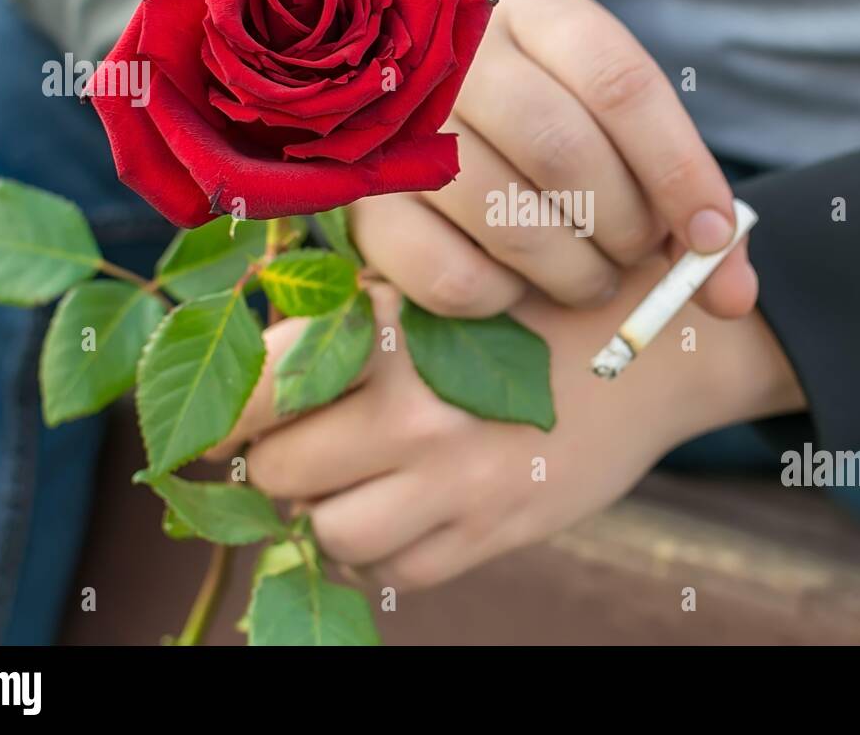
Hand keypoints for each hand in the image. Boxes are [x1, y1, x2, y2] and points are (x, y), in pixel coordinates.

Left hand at [208, 258, 802, 589]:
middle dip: (278, 462)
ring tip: (353, 479)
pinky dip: (381, 552)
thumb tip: (251, 375)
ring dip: (326, 512)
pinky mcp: (495, 531)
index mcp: (392, 332)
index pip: (256, 393)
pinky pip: (397, 573)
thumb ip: (349, 321)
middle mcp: (417, 412)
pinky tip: (403, 509)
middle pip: (280, 471)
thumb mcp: (440, 285)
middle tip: (304, 442)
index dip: (217, 418)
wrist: (654, 348)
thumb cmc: (533, 303)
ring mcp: (459, 482)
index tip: (205, 429)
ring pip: (329, 533)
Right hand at [347, 0, 756, 319]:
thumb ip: (684, 207)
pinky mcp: (364, 203)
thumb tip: (731, 293)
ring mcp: (396, 125)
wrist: (429, 132)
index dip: (679, 170)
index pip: (620, 83)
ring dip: (573, 272)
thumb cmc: (549, 140)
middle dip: (624, 225)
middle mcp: (455, 52)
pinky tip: (517, 284)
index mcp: (535, 12)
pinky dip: (505, 299)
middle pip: (563, 149)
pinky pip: (452, 275)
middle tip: (638, 254)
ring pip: (507, 217)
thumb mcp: (623, 142)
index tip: (711, 237)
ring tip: (591, 277)